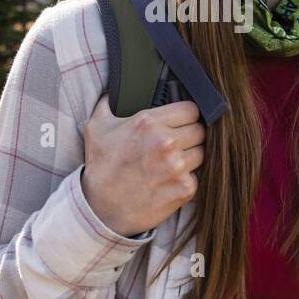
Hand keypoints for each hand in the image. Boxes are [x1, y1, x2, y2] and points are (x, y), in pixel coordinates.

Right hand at [80, 94, 205, 236]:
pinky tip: (169, 181)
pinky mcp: (185, 188)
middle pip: (200, 130)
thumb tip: (114, 89)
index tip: (180, 123)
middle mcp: (166, 142)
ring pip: (202, 152)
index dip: (186, 116)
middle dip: (190, 136)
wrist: (100, 210)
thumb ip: (108, 103)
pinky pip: (197, 176)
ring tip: (171, 163)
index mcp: (149, 122)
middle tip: (176, 144)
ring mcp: (177, 166)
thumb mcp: (96, 128)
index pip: (191, 109)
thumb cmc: (100, 167)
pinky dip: (186, 179)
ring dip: (190, 157)